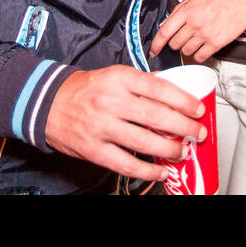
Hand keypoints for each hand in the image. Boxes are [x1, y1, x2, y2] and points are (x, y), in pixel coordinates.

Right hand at [44, 65, 206, 181]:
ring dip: (169, 150)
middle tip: (198, 133)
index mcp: (120, 79)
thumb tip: (174, 91)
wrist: (47, 103)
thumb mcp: (114, 74)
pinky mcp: (94, 149)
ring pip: (144, 142)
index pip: (160, 89)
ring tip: (183, 152)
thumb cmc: (84, 89)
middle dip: (184, 127)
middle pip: (157, 117)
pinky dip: (147, 171)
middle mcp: (112, 101)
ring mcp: (102, 127)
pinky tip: (161, 171)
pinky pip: (126, 163)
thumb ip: (143, 83)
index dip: (183, 101)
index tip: (197, 110)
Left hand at [150, 0, 245, 62]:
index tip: (154, 50)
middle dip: (176, 44)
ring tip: (196, 41)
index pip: (164, 32)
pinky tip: (203, 49)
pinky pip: (200, 57)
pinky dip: (199, 56)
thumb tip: (168, 21)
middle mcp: (194, 23)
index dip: (156, 44)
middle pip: (175, 44)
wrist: (243, 1)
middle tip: (183, 39)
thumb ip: (181, 9)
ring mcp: (205, 34)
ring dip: (188, 49)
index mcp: (187, 11)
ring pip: (186, 52)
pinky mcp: (216, 43)